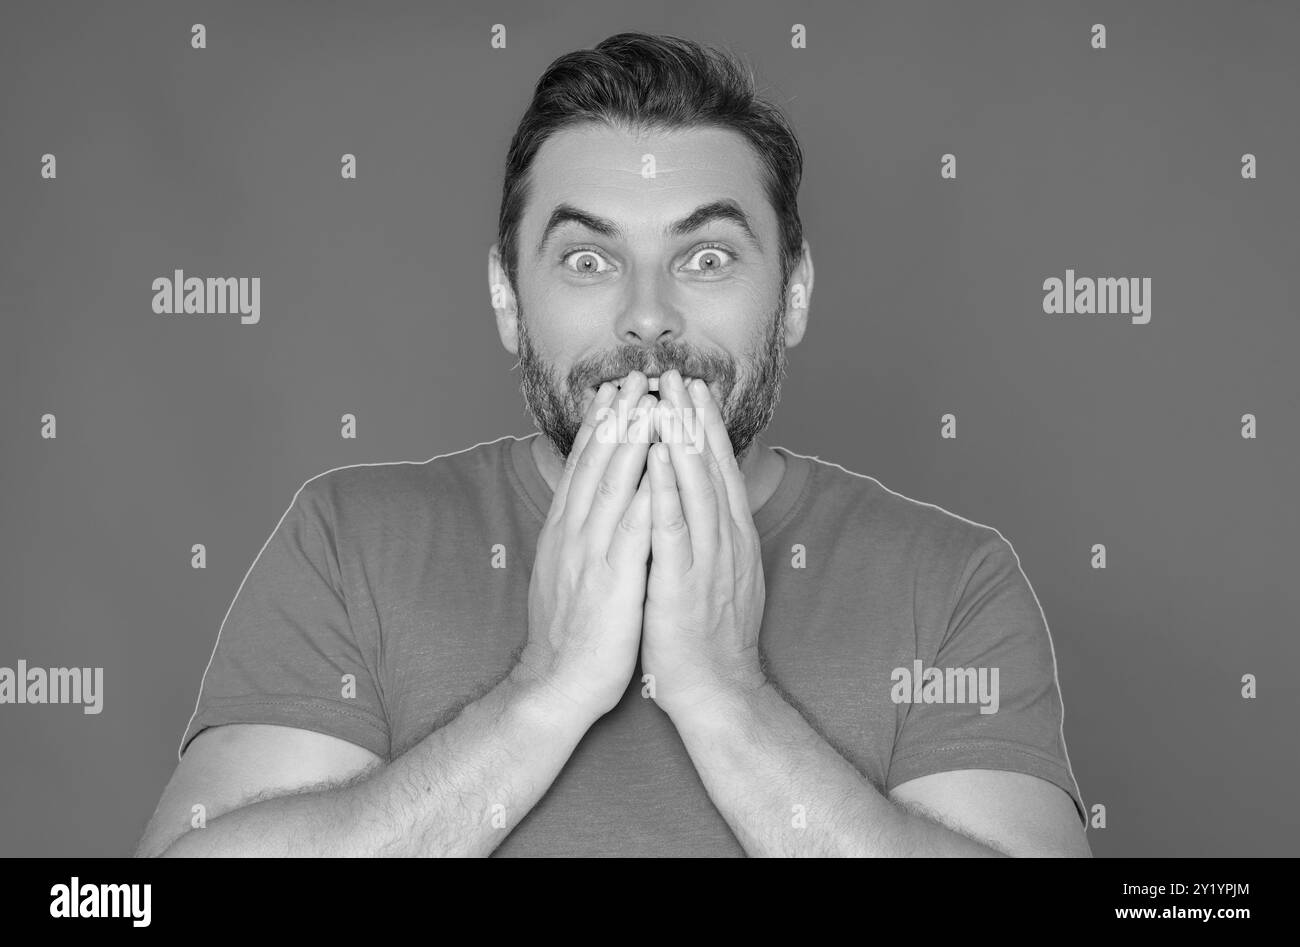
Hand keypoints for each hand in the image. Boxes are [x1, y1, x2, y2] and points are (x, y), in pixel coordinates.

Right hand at [517, 371, 656, 718]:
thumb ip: (579, 534)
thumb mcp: (566, 570)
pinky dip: (647, 496)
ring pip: (613, 488)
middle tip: (633, 378)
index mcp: (566, 532)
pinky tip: (662, 469)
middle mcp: (575, 535)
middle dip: (616, 419)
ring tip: (649, 405)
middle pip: (596, 466)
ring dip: (631, 443)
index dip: (599, 427)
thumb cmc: (570, 631)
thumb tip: (591, 502)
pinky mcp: (612, 582)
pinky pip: (632, 531)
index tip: (613, 392)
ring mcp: (591, 556)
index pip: (583, 468)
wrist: (555, 685)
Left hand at [641, 369, 766, 718]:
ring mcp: (707, 559)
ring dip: (680, 441)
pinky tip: (653, 462)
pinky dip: (664, 491)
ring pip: (695, 488)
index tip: (692, 388)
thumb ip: (711, 532)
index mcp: (731, 536)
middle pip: (710, 467)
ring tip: (666, 400)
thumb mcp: (719, 572)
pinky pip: (672, 529)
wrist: (717, 688)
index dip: (705, 425)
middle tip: (678, 375)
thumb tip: (700, 497)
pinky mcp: (682, 583)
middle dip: (693, 418)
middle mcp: (725, 540)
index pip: (719, 468)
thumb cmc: (708, 632)